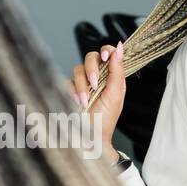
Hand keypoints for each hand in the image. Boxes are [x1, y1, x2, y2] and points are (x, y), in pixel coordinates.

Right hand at [69, 40, 125, 163]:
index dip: (106, 51)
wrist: (90, 137)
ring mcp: (82, 83)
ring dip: (82, 85)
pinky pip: (67, 81)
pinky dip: (73, 92)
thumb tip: (120, 48)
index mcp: (111, 76)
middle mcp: (97, 77)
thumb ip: (117, 70)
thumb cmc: (105, 120)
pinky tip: (78, 103)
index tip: (106, 57)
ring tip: (85, 100)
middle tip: (95, 83)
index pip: (108, 54)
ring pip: (77, 69)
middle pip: (91, 57)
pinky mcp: (69, 90)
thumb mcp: (116, 94)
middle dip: (92, 68)